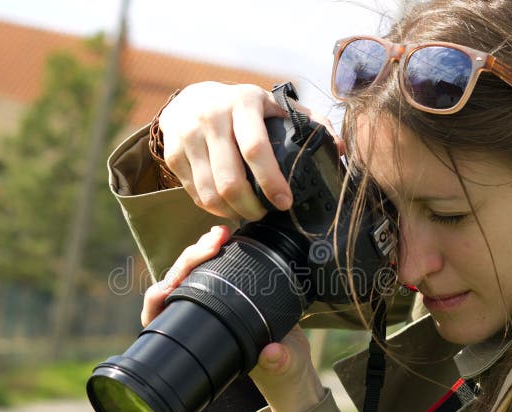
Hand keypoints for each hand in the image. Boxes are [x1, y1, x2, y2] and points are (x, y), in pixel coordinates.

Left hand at [141, 225, 324, 411]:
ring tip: (220, 234)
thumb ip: (279, 364)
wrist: (292, 359)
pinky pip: (210, 264)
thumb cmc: (279, 369)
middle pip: (175, 282)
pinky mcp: (223, 287)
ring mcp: (206, 300)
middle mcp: (194, 317)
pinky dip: (216, 248)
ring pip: (191, 268)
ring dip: (202, 248)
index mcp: (194, 342)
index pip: (159, 316)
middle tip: (212, 244)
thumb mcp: (283, 370)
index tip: (170, 287)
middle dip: (189, 259)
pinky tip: (226, 236)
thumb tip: (274, 354)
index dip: (158, 299)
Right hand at [159, 82, 343, 221]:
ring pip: (209, 192)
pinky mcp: (172, 154)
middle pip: (229, 179)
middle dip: (251, 207)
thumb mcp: (272, 105)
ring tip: (247, 213)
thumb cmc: (242, 107)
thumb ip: (309, 123)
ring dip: (232, 212)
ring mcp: (188, 136)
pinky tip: (228, 207)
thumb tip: (339, 149)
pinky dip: (213, 208)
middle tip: (265, 214)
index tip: (285, 203)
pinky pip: (194, 194)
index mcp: (243, 103)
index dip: (271, 182)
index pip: (256, 149)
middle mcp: (211, 117)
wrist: (190, 99)